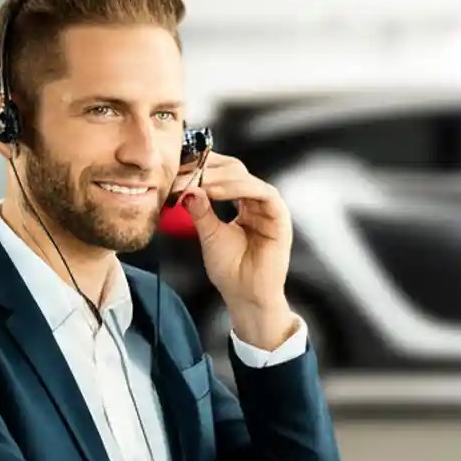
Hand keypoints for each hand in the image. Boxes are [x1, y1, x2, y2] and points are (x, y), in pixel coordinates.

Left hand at [178, 153, 296, 348]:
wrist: (246, 295)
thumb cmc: (231, 270)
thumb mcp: (208, 234)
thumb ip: (200, 210)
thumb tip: (187, 188)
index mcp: (243, 203)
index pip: (225, 174)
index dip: (204, 167)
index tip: (180, 165)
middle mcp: (258, 202)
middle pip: (236, 170)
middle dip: (210, 168)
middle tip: (185, 169)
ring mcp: (270, 208)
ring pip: (246, 178)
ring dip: (220, 177)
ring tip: (197, 180)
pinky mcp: (280, 217)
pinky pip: (262, 193)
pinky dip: (239, 188)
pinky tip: (215, 192)